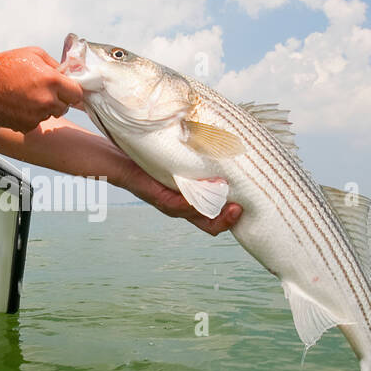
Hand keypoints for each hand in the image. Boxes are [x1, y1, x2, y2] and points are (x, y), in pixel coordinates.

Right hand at [0, 48, 83, 132]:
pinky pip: (35, 124)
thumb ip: (53, 65)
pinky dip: (29, 117)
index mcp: (52, 81)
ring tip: (25, 97)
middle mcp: (46, 100)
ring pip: (49, 116)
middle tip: (41, 91)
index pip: (77, 94)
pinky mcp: (24, 126)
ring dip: (42, 109)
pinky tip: (18, 106)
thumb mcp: (33, 54)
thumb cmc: (2, 66)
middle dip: (57, 100)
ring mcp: (36, 116)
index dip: (71, 92)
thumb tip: (65, 73)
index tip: (66, 90)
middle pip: (65, 107)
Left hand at [116, 161, 241, 236]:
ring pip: (197, 216)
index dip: (234, 217)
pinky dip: (191, 202)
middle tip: (241, 209)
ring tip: (230, 202)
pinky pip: (177, 205)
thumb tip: (232, 144)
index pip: (218, 218)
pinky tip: (205, 191)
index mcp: (192, 201)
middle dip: (228, 221)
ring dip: (214, 212)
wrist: (121, 160)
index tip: (249, 205)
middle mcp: (183, 207)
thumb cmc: (154, 158)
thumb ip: (203, 159)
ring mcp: (171, 204)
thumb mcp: (183, 160)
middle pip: (211, 225)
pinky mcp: (158, 197)